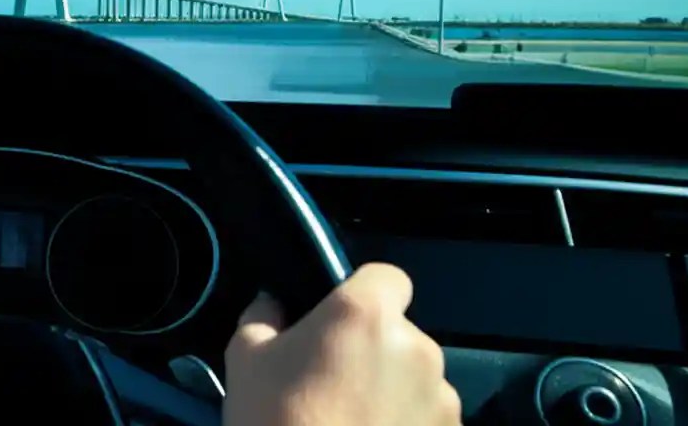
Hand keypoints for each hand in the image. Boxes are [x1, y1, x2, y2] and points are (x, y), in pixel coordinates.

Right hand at [223, 263, 460, 425]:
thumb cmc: (275, 419)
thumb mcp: (246, 359)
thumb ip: (264, 316)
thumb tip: (273, 303)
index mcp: (366, 314)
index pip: (387, 277)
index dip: (365, 294)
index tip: (340, 322)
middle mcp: (416, 346)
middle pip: (400, 333)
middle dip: (375, 350)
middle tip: (337, 382)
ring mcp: (441, 396)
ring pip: (417, 378)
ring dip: (395, 391)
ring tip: (357, 421)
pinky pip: (429, 418)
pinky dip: (408, 425)